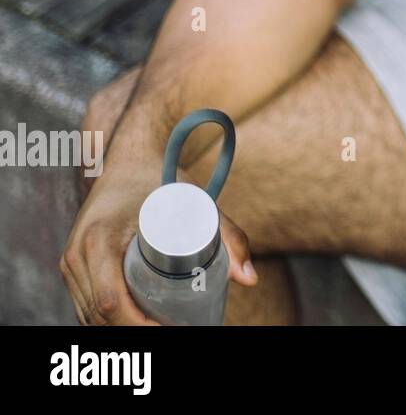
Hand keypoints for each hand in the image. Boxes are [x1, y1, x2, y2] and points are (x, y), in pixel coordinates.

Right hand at [61, 161, 256, 324]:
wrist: (129, 158)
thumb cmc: (164, 179)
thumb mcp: (198, 204)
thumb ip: (229, 237)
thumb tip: (250, 280)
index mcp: (100, 240)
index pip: (111, 302)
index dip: (140, 326)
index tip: (172, 329)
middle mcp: (76, 253)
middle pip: (98, 314)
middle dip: (134, 332)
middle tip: (174, 329)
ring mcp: (70, 260)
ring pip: (88, 314)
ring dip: (118, 329)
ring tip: (161, 327)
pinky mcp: (72, 264)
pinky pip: (83, 304)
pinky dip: (105, 321)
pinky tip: (136, 324)